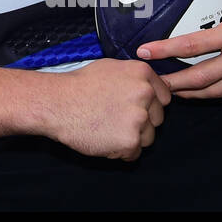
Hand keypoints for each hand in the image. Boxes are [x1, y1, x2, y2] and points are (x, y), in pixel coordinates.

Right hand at [45, 58, 170, 160]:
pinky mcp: (130, 141)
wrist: (57, 103)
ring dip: (131, 137)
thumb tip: (152, 87)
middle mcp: (145, 94)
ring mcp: (139, 118)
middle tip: (115, 118)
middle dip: (141, 122)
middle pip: (158, 119)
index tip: (133, 107)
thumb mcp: (111, 68)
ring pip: (148, 138)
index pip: (164, 96)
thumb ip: (135, 78)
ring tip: (107, 128)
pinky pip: (135, 154)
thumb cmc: (78, 85)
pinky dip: (121, 151)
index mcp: (142, 74)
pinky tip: (104, 138)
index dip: (150, 104)